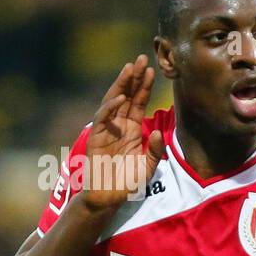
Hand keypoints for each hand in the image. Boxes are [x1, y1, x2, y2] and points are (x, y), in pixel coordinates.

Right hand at [82, 55, 165, 213]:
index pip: (139, 102)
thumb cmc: (126, 182)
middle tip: (142, 58)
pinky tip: (121, 96)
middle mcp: (119, 125)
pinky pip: (103, 118)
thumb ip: (155, 150)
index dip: (145, 86)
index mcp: (132, 129)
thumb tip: (159, 132)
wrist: (107, 197)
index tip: (153, 70)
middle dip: (134, 77)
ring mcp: (107, 129)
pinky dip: (111, 106)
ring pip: (114, 101)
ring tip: (131, 68)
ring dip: (122, 84)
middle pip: (127, 96)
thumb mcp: (148, 166)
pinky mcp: (96, 137)